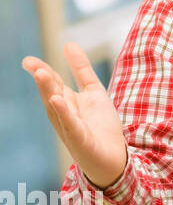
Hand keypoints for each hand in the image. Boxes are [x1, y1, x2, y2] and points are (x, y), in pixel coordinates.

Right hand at [22, 43, 127, 189]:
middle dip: (43, 79)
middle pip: (52, 93)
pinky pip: (71, 124)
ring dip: (49, 91)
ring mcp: (71, 127)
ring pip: (57, 108)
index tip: (27, 61)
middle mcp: (64, 114)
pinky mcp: (81, 140)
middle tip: (30, 64)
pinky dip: (64, 112)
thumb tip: (68, 44)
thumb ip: (82, 71)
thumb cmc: (99, 127)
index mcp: (67, 102)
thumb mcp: (93, 93)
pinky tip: (57, 100)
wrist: (113, 159)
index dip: (42, 71)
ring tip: (42, 74)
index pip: (53, 84)